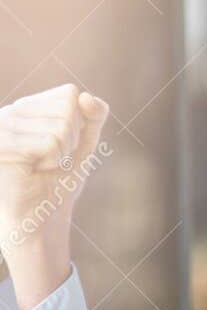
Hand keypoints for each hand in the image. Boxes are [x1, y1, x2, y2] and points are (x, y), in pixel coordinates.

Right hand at [0, 84, 108, 246]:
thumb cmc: (60, 181)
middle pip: (67, 109)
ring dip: (61, 154)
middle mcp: (12, 110)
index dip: (78, 124)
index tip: (63, 146)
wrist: (41, 215)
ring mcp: (3, 125)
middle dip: (71, 140)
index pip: (68, 94)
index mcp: (28, 106)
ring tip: (41, 165)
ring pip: (60, 127)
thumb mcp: (84, 143)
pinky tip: (34, 169)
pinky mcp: (2, 143)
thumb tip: (86, 95)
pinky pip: (49, 142)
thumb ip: (94, 116)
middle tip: (52, 159)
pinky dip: (52, 160)